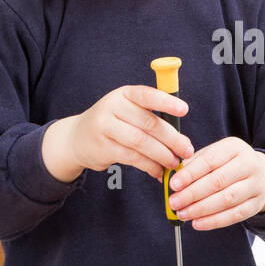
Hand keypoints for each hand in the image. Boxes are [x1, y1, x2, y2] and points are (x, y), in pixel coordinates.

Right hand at [41, 85, 194, 182]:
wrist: (77, 137)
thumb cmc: (114, 123)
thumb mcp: (127, 111)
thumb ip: (151, 118)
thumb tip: (182, 139)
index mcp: (124, 94)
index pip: (147, 95)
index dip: (166, 102)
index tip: (184, 110)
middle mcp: (113, 107)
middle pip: (148, 123)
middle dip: (172, 139)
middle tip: (187, 150)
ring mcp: (105, 127)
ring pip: (141, 142)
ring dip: (162, 155)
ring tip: (174, 163)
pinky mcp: (103, 148)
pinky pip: (132, 158)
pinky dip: (149, 166)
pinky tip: (158, 170)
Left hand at [167, 137, 264, 230]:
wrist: (263, 174)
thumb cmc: (231, 164)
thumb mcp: (215, 154)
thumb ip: (194, 163)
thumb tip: (172, 176)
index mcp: (235, 147)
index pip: (210, 160)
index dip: (190, 174)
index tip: (174, 184)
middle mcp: (249, 164)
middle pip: (218, 181)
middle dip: (192, 194)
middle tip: (174, 202)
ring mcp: (255, 185)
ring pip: (226, 200)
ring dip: (201, 209)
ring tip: (183, 213)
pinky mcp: (257, 204)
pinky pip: (235, 215)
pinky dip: (214, 221)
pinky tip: (198, 223)